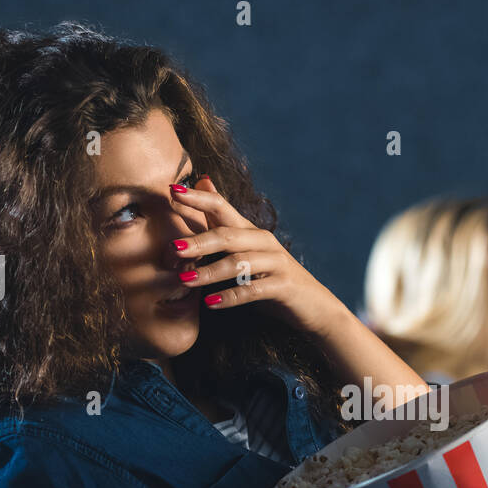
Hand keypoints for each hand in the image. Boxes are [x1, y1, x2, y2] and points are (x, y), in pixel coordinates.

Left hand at [169, 178, 347, 335]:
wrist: (314, 306)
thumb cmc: (273, 277)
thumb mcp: (247, 249)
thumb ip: (223, 221)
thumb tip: (203, 180)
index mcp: (251, 231)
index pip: (222, 207)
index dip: (199, 198)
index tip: (172, 191)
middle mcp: (264, 242)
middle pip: (228, 235)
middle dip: (199, 240)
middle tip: (173, 248)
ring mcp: (276, 263)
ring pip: (239, 263)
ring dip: (210, 272)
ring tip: (185, 281)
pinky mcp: (284, 286)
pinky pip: (253, 290)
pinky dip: (231, 297)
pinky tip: (211, 304)